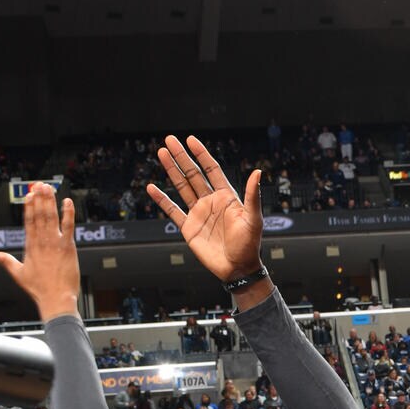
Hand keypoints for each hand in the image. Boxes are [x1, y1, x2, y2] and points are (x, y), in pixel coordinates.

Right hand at [0, 183, 80, 321]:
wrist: (55, 299)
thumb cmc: (39, 289)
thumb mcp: (18, 274)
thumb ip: (6, 261)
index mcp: (30, 246)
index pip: (28, 221)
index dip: (29, 206)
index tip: (29, 195)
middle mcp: (42, 242)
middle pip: (39, 215)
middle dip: (39, 198)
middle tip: (39, 185)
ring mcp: (55, 243)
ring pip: (51, 217)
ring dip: (50, 201)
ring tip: (49, 187)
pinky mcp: (68, 247)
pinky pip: (69, 226)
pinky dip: (68, 213)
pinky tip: (68, 201)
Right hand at [146, 136, 264, 285]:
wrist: (237, 269)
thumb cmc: (249, 245)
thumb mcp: (253, 219)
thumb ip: (252, 196)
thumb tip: (258, 172)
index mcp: (226, 197)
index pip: (212, 170)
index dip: (201, 154)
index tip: (190, 140)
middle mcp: (211, 202)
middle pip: (193, 174)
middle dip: (181, 157)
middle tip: (169, 140)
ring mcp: (198, 213)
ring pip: (182, 187)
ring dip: (171, 170)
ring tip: (161, 153)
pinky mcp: (189, 227)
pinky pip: (172, 210)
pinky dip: (162, 199)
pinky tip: (152, 187)